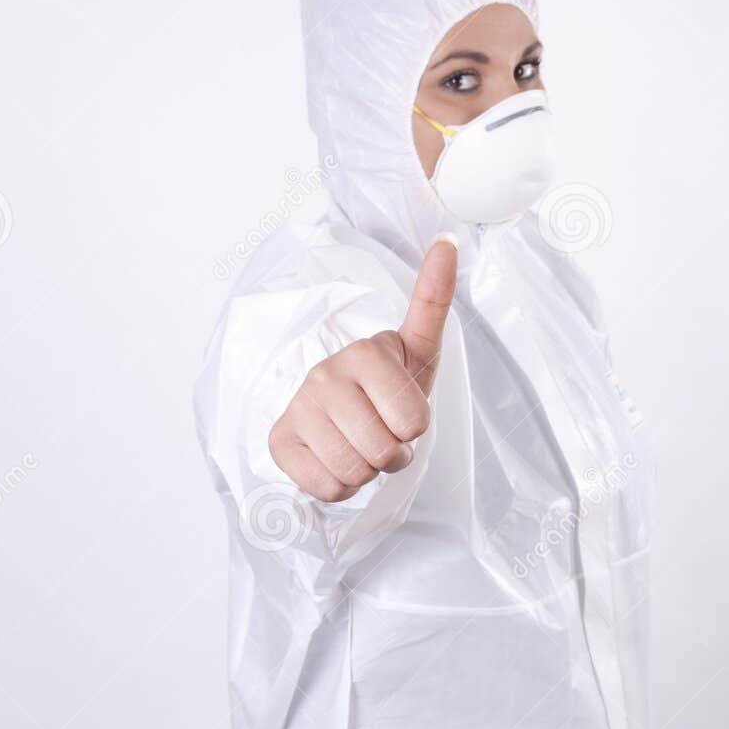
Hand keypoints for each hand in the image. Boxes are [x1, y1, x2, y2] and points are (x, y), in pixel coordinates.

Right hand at [268, 237, 457, 502]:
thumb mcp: (416, 348)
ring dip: (366, 471)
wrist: (333, 412)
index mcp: (365, 352)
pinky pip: (328, 487)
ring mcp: (298, 409)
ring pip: (355, 472)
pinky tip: (333, 458)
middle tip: (381, 433)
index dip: (415, 428)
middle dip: (392, 454)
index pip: (414, 422)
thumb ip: (433, 300)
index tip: (402, 412)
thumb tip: (449, 241)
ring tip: (358, 445)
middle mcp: (325, 375)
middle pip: (385, 452)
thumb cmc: (383, 384)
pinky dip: (339, 485)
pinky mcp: (280, 442)